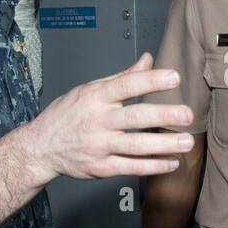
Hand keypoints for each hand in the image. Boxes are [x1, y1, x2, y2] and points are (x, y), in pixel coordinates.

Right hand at [21, 53, 194, 182]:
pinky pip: (130, 167)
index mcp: (95, 97)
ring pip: (136, 146)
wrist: (40, 148)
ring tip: (187, 142)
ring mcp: (99, 146)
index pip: (126, 85)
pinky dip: (153, 166)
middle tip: (187, 114)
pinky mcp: (101, 168)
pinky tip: (171, 162)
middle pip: (134, 117)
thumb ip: (122, 78)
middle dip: (163, 116)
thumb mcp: (89, 90)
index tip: (174, 77)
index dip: (151, 81)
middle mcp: (98, 121)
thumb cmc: (66, 115)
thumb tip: (148, 60)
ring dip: (164, 145)